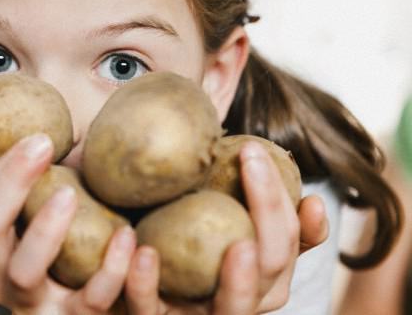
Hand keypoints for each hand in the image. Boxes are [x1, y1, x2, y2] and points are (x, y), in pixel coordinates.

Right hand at [0, 134, 138, 313]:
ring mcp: (29, 307)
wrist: (74, 311)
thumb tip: (50, 123)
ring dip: (45, 228)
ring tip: (69, 193)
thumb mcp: (34, 220)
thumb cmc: (59, 252)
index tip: (41, 137)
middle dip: (13, 181)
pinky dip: (110, 270)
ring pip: (24, 269)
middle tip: (44, 146)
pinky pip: (89, 301)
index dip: (6, 167)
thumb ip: (34, 185)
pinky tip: (128, 237)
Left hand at [123, 141, 328, 313]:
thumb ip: (265, 216)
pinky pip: (148, 307)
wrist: (139, 289)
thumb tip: (307, 194)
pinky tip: (140, 247)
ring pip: (231, 309)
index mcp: (266, 279)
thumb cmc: (191, 249)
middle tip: (251, 160)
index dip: (277, 195)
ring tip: (240, 245)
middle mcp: (243, 301)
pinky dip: (144, 281)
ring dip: (238, 280)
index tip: (253, 148)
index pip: (286, 238)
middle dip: (268, 212)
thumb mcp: (233, 229)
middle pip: (269, 265)